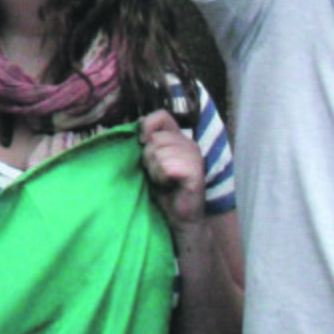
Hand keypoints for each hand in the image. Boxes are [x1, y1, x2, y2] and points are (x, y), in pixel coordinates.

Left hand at [139, 108, 206, 231]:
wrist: (179, 217)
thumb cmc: (164, 189)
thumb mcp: (152, 160)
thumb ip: (149, 141)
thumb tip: (138, 122)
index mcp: (180, 138)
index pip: (161, 115)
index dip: (147, 126)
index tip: (142, 143)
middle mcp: (189, 144)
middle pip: (155, 138)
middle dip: (148, 158)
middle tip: (157, 173)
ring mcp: (194, 157)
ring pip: (159, 153)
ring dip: (154, 170)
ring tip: (163, 180)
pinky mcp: (195, 173)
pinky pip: (167, 167)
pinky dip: (162, 177)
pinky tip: (168, 185)